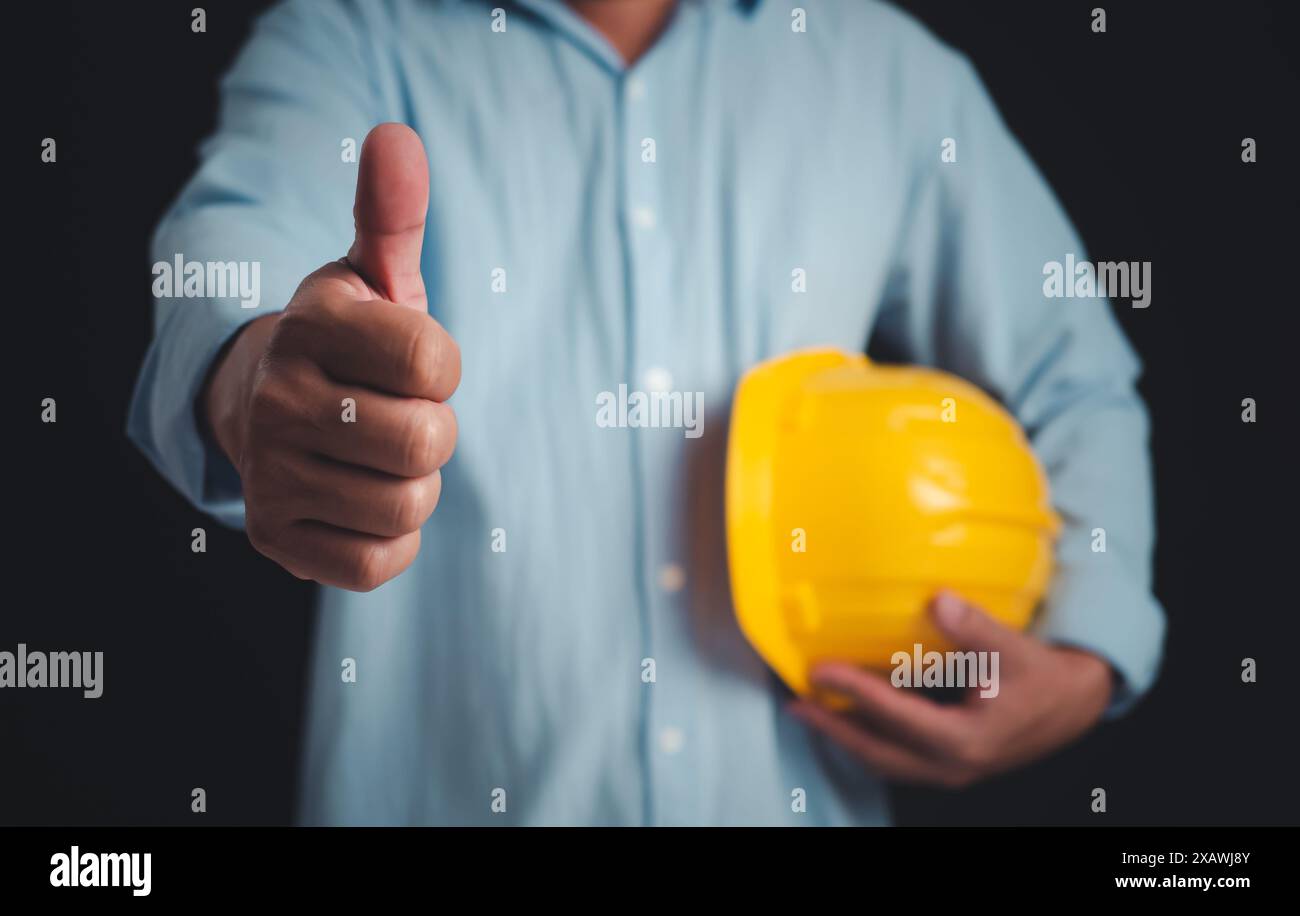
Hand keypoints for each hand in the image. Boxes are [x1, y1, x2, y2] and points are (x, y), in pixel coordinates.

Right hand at [202, 123, 459, 591]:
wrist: (266, 407)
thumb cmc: (348, 342)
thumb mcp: (371, 276)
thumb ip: (392, 215)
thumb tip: (397, 136)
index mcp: (310, 323)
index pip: (433, 363)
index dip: (444, 370)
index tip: (416, 362)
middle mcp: (277, 397)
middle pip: (426, 443)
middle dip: (434, 432)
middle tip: (401, 415)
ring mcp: (270, 473)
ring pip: (407, 506)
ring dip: (416, 486)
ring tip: (380, 456)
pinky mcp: (276, 538)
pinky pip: (381, 562)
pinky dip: (393, 538)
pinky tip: (364, 500)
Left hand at [787, 591, 1113, 787]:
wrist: (1075, 707)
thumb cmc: (1044, 678)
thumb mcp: (1013, 650)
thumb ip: (975, 627)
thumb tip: (938, 601)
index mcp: (966, 740)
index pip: (896, 717)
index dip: (855, 693)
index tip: (822, 671)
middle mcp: (953, 764)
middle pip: (878, 751)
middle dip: (833, 728)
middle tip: (797, 703)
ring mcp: (951, 770)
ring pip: (886, 759)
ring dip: (847, 736)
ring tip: (812, 710)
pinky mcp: (950, 764)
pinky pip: (899, 755)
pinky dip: (870, 737)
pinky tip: (851, 715)